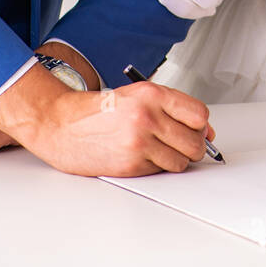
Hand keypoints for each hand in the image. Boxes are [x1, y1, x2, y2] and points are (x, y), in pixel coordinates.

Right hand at [0, 65, 216, 176]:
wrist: (61, 124)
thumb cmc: (97, 110)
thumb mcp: (136, 96)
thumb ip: (171, 109)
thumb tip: (204, 131)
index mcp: (152, 95)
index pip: (199, 114)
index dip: (201, 125)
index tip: (197, 129)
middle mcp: (147, 117)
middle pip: (195, 142)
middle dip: (192, 146)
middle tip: (180, 143)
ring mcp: (139, 143)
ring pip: (181, 162)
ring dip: (175, 160)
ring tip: (158, 150)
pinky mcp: (130, 165)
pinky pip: (160, 171)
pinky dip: (156, 167)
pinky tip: (141, 156)